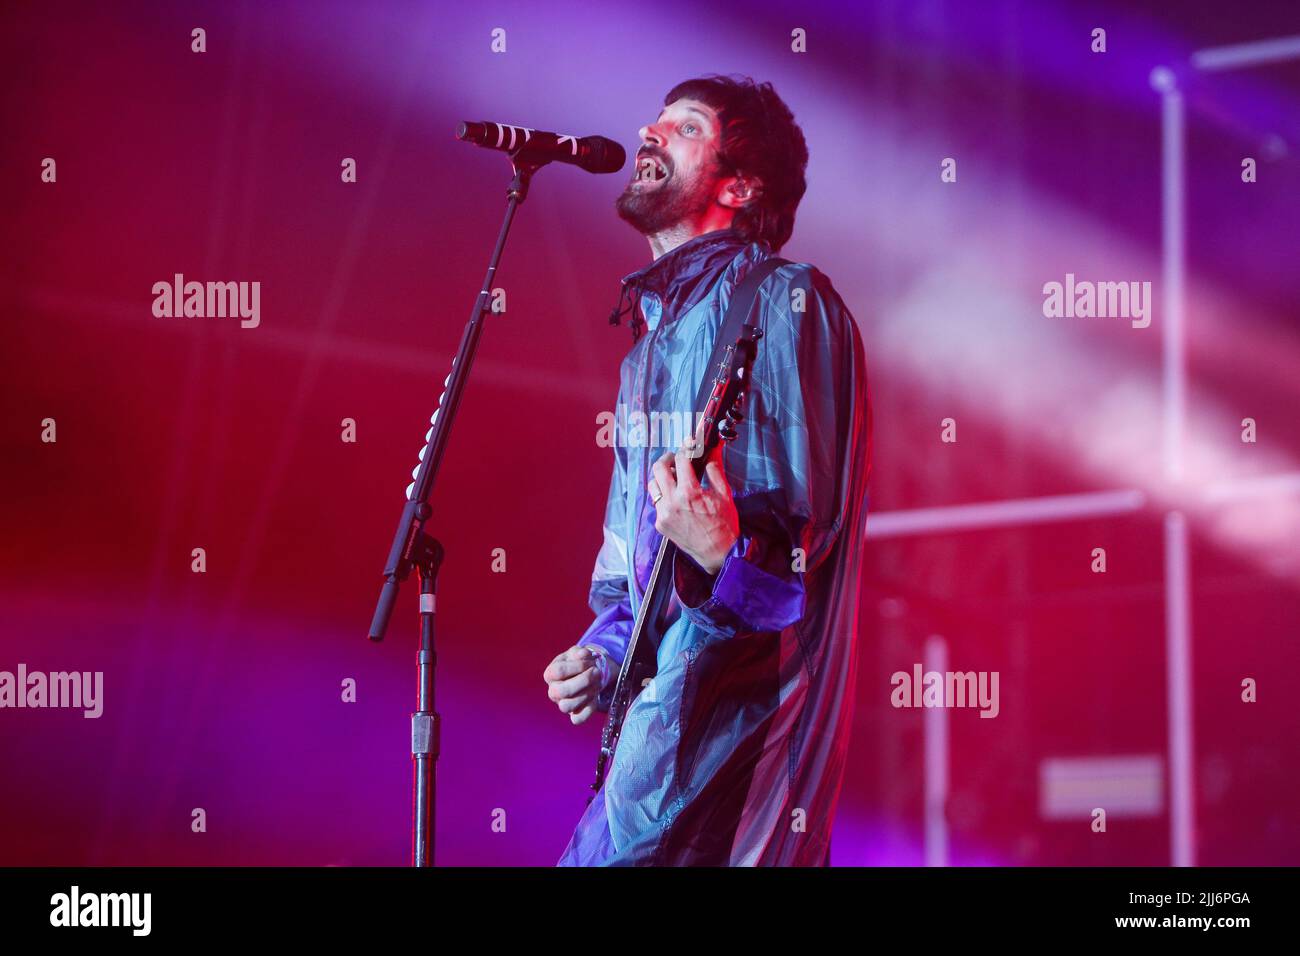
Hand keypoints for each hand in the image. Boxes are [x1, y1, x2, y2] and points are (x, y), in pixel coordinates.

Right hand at [543, 645, 606, 724]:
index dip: (577, 666)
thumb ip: (580, 652)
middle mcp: (553, 690)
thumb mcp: (579, 653)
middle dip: (584, 680)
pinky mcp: (573, 714)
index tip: (590, 661)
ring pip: (566, 706)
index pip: (558, 671)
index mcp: (550, 674)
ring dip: (586, 694)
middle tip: (597, 672)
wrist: (588, 673)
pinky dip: (588, 709)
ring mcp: (562, 703)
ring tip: (597, 683)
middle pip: (561, 691)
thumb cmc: (580, 663)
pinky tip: (595, 697)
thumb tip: (583, 654)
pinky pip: (577, 719)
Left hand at [647, 421, 738, 574]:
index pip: (681, 460)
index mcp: (689, 492)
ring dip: (662, 478)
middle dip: (667, 459)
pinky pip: (657, 503)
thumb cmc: (724, 524)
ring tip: (675, 479)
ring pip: (653, 485)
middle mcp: (672, 502)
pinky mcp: (660, 525)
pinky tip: (677, 499)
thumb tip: (713, 449)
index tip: (689, 447)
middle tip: (676, 459)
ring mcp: (663, 514)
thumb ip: (715, 468)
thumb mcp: (724, 494)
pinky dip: (665, 496)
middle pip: (658, 468)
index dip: (686, 449)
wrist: (718, 553)